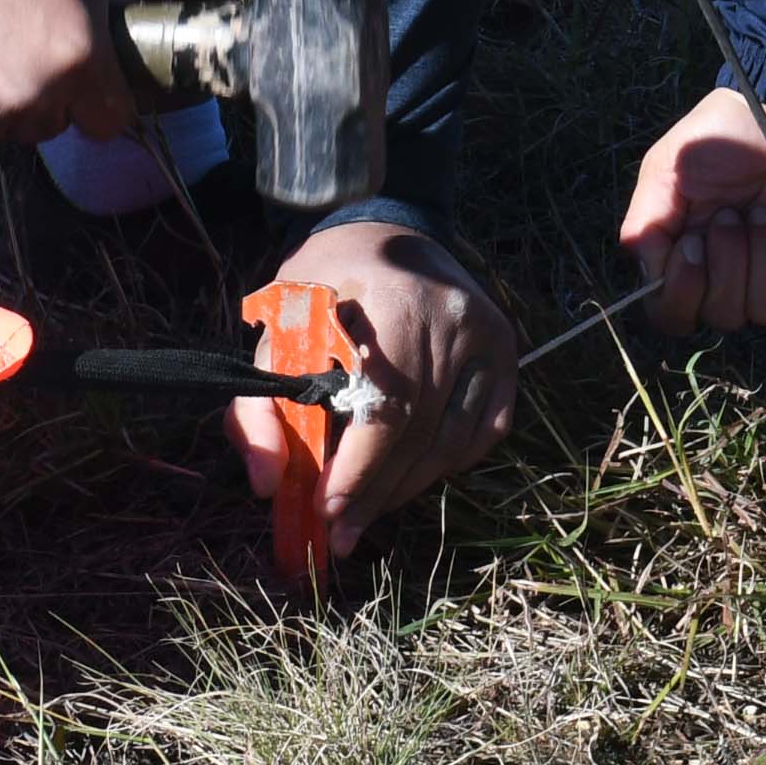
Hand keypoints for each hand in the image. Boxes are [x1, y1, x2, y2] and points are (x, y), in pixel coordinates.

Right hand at [0, 0, 135, 146]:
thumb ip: (120, 5)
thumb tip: (128, 41)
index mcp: (78, 58)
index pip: (110, 121)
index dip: (100, 98)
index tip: (86, 78)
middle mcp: (32, 97)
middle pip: (53, 124)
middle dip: (46, 93)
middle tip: (19, 42)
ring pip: (4, 129)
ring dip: (0, 100)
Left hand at [226, 219, 514, 558]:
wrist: (388, 231)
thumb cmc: (324, 283)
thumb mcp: (276, 326)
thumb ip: (259, 405)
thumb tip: (266, 485)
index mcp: (396, 302)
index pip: (388, 408)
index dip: (360, 471)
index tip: (327, 514)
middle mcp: (455, 318)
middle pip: (421, 433)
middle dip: (376, 493)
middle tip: (340, 533)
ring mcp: (489, 335)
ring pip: (454, 441)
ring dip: (408, 487)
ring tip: (367, 510)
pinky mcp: (505, 351)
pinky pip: (484, 431)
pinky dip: (447, 463)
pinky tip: (410, 473)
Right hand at [617, 84, 765, 332]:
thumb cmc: (719, 138)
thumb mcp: (668, 163)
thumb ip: (647, 218)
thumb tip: (647, 268)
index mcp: (687, 260)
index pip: (671, 313)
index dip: (680, 292)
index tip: (691, 244)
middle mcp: (728, 275)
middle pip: (722, 316)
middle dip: (726, 263)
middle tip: (729, 215)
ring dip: (761, 254)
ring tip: (759, 212)